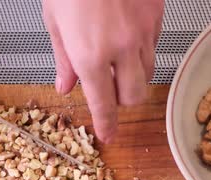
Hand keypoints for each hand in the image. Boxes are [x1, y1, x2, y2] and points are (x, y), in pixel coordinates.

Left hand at [43, 0, 163, 142]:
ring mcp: (143, 31)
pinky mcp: (156, 15)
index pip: (103, 104)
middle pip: (134, 96)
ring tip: (117, 58)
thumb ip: (63, 57)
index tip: (108, 134)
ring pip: (148, 73)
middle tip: (109, 89)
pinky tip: (127, 36)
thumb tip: (66, 84)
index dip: (106, 124)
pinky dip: (143, 49)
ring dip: (133, 75)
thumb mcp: (54, 18)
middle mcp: (122, 47)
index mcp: (90, 53)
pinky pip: (155, 44)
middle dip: (122, 100)